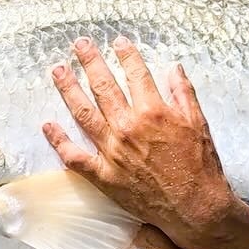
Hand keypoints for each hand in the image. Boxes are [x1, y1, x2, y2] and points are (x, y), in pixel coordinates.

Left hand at [42, 36, 248, 248]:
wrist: (195, 207)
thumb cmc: (200, 165)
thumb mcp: (199, 123)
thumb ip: (183, 93)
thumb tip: (173, 68)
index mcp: (153, 111)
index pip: (135, 73)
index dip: (126, 54)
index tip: (117, 41)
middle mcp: (128, 127)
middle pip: (103, 87)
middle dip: (90, 62)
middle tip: (79, 45)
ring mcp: (112, 151)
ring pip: (83, 114)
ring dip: (68, 90)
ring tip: (57, 71)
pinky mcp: (104, 175)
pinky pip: (75, 156)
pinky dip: (59, 141)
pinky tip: (47, 125)